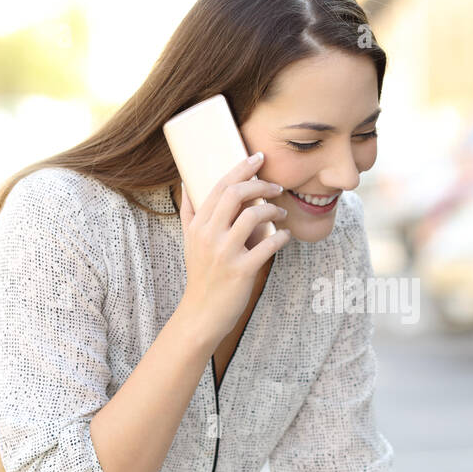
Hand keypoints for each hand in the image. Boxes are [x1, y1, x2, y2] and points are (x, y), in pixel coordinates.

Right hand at [178, 152, 289, 347]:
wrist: (202, 314)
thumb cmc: (201, 275)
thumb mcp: (188, 242)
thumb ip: (189, 212)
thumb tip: (186, 182)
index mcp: (198, 226)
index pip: (219, 187)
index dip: (240, 168)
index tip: (257, 157)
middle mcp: (209, 236)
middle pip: (235, 195)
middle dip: (259, 184)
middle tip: (276, 186)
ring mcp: (224, 254)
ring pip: (252, 216)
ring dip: (272, 209)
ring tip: (281, 212)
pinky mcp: (241, 271)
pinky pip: (267, 246)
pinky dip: (281, 237)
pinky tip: (286, 235)